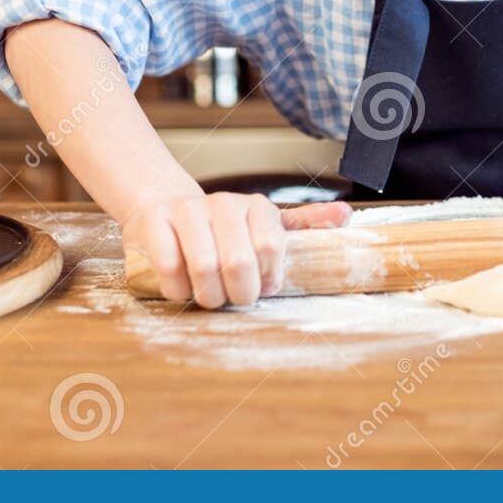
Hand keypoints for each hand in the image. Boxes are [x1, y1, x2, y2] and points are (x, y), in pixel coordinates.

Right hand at [124, 193, 351, 308]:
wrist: (165, 209)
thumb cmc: (224, 229)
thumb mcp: (267, 225)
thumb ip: (305, 223)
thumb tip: (346, 214)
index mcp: (257, 206)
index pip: (271, 248)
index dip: (267, 278)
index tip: (263, 288)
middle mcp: (224, 203)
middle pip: (237, 262)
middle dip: (238, 293)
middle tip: (235, 299)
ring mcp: (188, 211)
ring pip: (203, 267)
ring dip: (207, 296)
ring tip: (209, 297)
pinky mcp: (155, 223)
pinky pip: (169, 268)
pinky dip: (177, 290)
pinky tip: (182, 289)